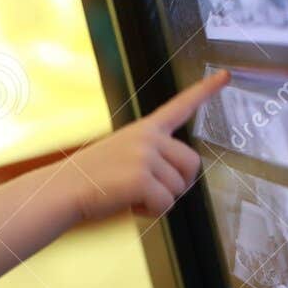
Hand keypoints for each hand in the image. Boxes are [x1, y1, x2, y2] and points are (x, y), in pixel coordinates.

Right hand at [67, 71, 227, 220]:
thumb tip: (177, 179)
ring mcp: (145, 156)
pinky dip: (150, 212)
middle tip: (151, 192)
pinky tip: (128, 204)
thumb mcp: (123, 154)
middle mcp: (148, 137)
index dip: (206, 90)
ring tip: (131, 195)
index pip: (181, 105)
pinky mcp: (141, 178)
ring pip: (179, 188)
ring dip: (160, 200)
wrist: (62, 190)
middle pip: (192, 163)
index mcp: (144, 129)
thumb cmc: (91, 179)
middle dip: (178, 184)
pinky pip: (166, 205)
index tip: (226, 75)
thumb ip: (152, 156)